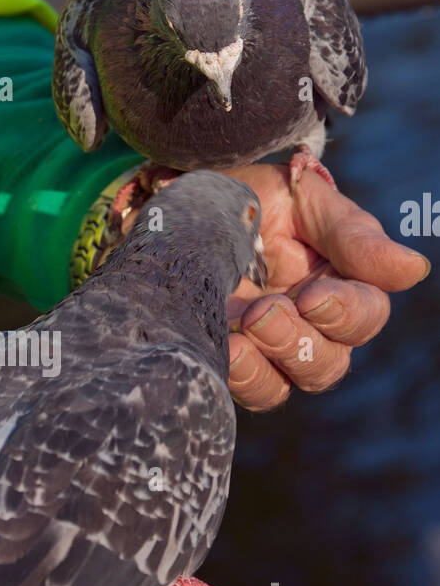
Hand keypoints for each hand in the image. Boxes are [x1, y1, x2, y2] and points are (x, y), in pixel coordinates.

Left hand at [223, 162, 428, 410]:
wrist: (171, 204)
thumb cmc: (245, 195)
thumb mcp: (299, 199)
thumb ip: (351, 235)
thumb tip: (413, 271)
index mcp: (339, 281)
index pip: (366, 313)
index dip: (345, 312)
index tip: (312, 295)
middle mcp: (311, 323)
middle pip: (331, 360)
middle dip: (301, 341)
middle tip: (264, 310)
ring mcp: (269, 348)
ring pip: (294, 381)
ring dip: (273, 360)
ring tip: (243, 329)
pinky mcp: (230, 363)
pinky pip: (252, 391)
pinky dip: (242, 377)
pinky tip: (225, 350)